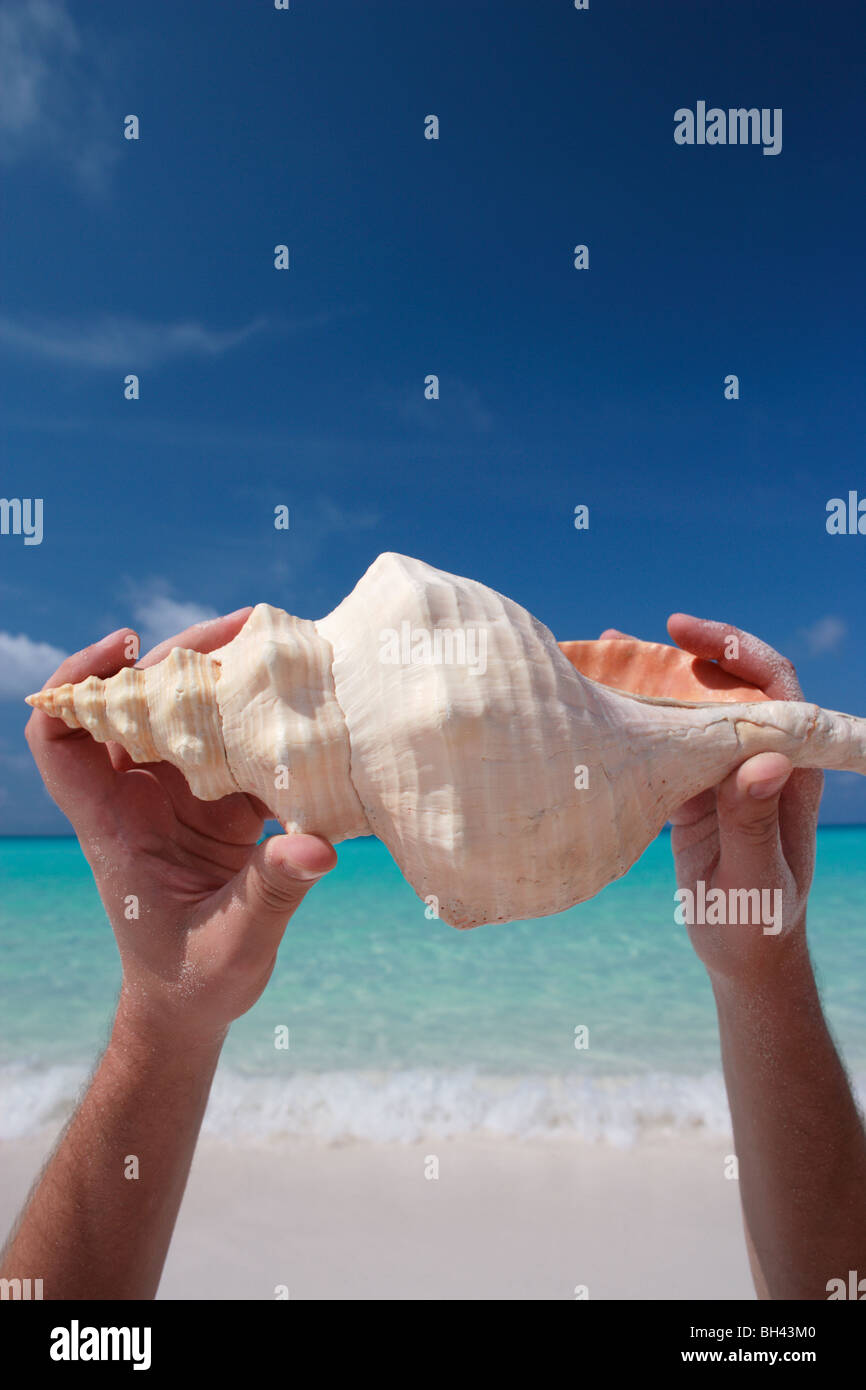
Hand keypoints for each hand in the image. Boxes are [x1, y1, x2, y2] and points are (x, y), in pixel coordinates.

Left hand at [25, 613, 335, 1043]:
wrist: (194, 1005)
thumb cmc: (192, 981)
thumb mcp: (231, 944)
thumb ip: (270, 895)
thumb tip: (315, 847)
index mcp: (115, 823)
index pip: (60, 738)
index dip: (79, 681)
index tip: (128, 647)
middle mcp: (138, 798)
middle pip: (134, 704)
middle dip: (179, 659)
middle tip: (242, 628)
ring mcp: (178, 797)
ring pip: (186, 716)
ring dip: (226, 682)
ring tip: (281, 651)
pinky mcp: (219, 805)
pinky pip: (234, 745)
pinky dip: (263, 723)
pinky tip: (305, 706)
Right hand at [600, 615, 822, 984]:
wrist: (743, 957)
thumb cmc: (759, 926)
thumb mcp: (756, 878)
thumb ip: (757, 823)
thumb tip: (768, 761)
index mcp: (788, 772)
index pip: (776, 690)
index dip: (737, 653)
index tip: (688, 634)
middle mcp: (759, 760)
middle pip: (730, 685)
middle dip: (689, 653)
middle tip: (635, 634)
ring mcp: (724, 773)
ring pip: (695, 709)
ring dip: (657, 679)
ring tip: (606, 650)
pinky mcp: (693, 791)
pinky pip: (668, 742)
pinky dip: (637, 718)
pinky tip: (600, 700)